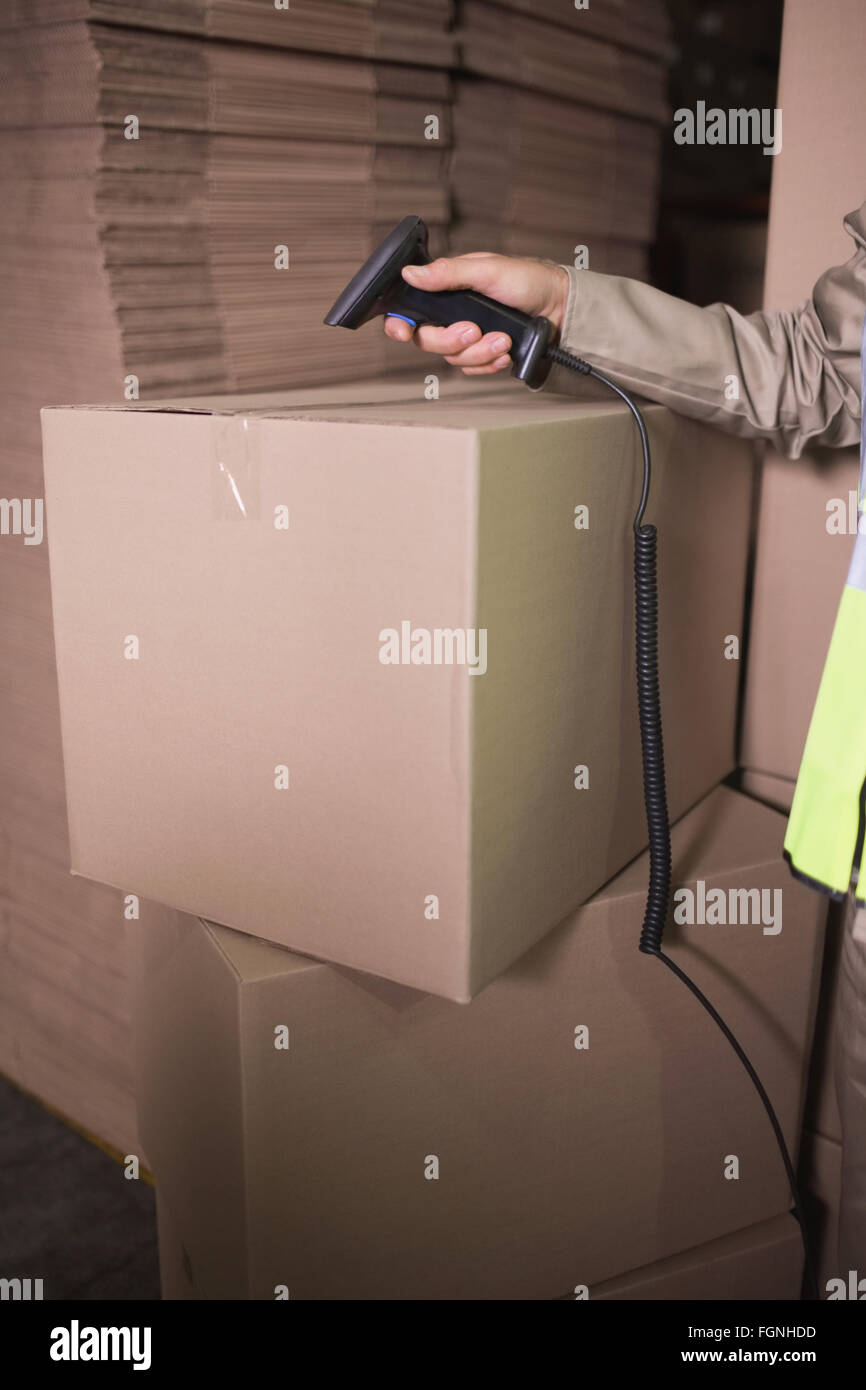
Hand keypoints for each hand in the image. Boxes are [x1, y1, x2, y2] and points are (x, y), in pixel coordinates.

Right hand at [383, 252, 569, 373]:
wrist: (562, 309)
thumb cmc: (528, 280)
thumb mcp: (488, 269)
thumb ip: (448, 273)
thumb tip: (410, 273)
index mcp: (447, 291)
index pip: (411, 311)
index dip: (400, 324)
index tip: (403, 331)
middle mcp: (453, 315)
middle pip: (428, 341)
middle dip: (451, 340)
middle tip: (475, 330)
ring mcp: (470, 338)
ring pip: (453, 359)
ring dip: (480, 353)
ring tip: (504, 339)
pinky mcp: (485, 356)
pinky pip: (474, 370)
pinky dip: (491, 363)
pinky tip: (507, 350)